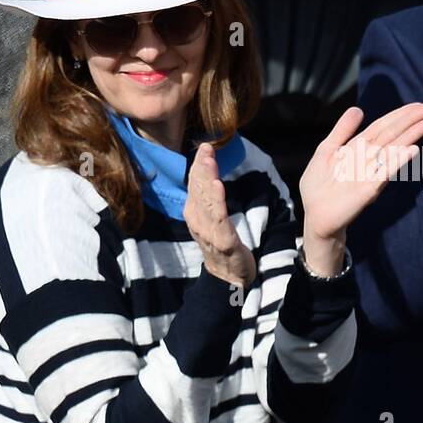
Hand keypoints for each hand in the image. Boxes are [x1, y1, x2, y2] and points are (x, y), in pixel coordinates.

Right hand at [185, 142, 255, 288]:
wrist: (228, 275)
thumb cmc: (220, 242)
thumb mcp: (211, 216)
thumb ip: (208, 196)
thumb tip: (208, 171)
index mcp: (194, 212)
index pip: (194, 184)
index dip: (198, 165)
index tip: (204, 147)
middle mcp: (197, 220)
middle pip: (198, 190)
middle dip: (202, 168)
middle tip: (206, 149)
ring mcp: (208, 231)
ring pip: (207, 201)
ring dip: (207, 181)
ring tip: (210, 164)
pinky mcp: (223, 241)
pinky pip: (220, 219)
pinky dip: (218, 203)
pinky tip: (219, 188)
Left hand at [298, 102, 422, 274]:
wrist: (315, 214)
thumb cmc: (319, 186)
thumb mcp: (326, 151)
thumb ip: (341, 130)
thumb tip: (358, 109)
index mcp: (359, 148)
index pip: (383, 126)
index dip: (400, 114)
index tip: (419, 105)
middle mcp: (369, 159)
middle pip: (392, 134)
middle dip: (410, 120)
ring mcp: (371, 173)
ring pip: (393, 149)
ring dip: (411, 135)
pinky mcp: (368, 189)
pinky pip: (385, 172)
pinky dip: (398, 160)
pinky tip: (413, 149)